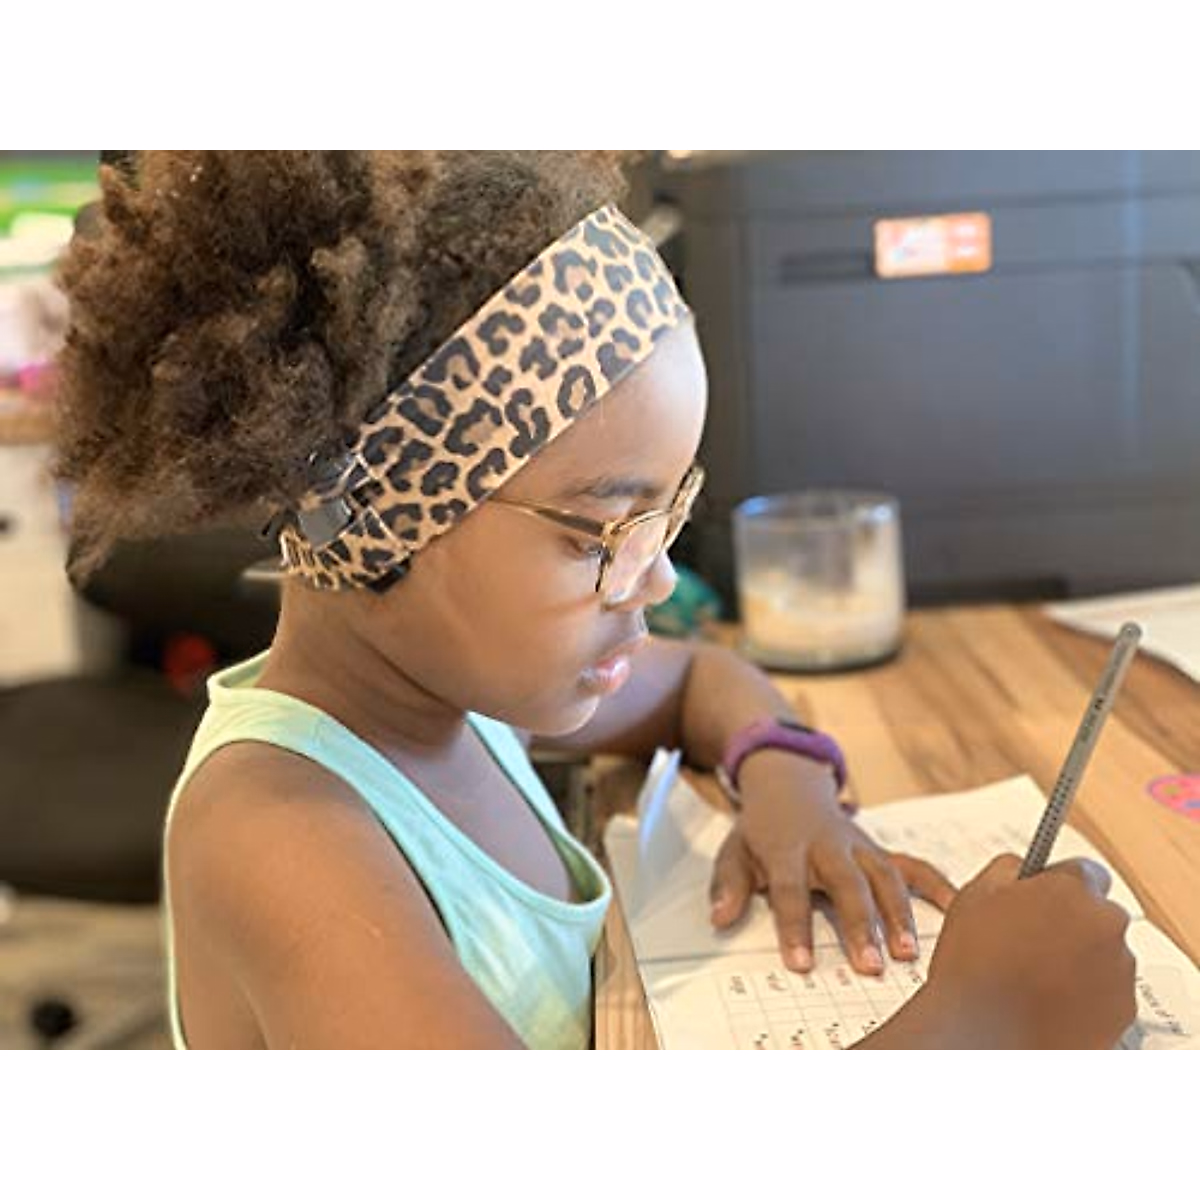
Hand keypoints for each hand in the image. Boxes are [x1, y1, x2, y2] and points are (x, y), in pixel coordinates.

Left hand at [707, 757, 955, 974]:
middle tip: (870, 966)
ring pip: (884, 876)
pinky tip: (958, 908)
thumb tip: (720, 918)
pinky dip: (937, 884)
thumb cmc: (762, 831)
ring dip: (899, 914)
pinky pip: (912, 865)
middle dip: (859, 924)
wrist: (789, 786)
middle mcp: (827, 845)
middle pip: (846, 884)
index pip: (789, 889)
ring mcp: (858, 846)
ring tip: (908, 954)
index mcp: (787, 848)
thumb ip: (729, 886)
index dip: (795, 927)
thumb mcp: (734, 852)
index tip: (801, 964)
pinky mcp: (878, 849)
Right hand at [887, 854, 1137, 1047]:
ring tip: (1034, 977)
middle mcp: (1106, 926)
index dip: (1060, 884)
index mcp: (1073, 891)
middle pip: (1096, 913)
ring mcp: (1118, 971)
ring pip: (1103, 953)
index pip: (1084, 870)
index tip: (1045, 897)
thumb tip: (1026, 868)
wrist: (980, 1034)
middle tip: (1031, 941)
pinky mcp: (1121, 1011)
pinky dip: (1085, 995)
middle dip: (1070, 923)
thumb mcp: (976, 894)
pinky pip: (1107, 992)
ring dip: (1078, 959)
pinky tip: (1047, 1001)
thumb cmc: (974, 965)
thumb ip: (1009, 868)